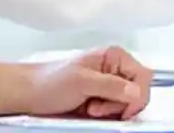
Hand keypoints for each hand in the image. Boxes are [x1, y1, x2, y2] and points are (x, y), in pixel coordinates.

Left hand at [0, 46, 152, 119]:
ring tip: (91, 109)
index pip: (143, 77)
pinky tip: (90, 112)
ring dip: (112, 112)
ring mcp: (109, 85)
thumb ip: (110, 85)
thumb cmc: (49, 81)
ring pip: (128, 104)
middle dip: (121, 105)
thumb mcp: (81, 82)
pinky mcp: (103, 99)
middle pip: (139, 92)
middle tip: (98, 108)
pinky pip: (116, 111)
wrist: (29, 94)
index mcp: (115, 56)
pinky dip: (107, 116)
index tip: (123, 110)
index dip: (137, 96)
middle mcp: (115, 69)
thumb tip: (136, 91)